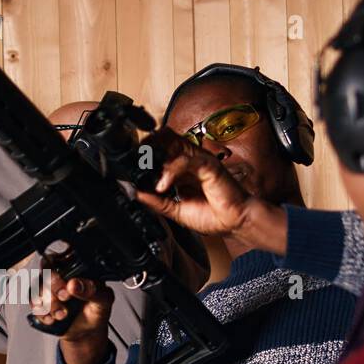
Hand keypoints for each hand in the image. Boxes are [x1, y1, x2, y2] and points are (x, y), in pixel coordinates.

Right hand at [32, 271, 113, 363]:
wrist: (87, 334)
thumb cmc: (96, 312)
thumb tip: (75, 284)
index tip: (69, 287)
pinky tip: (53, 319)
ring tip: (63, 314)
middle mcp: (60, 278)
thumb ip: (93, 290)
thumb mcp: (103, 301)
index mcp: (75, 270)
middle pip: (45, 273)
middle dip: (54, 289)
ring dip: (49, 304)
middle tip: (65, 298)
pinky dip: (42, 314)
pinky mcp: (41, 304)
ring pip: (37, 289)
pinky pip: (33, 305)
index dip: (60, 273)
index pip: (59, 259)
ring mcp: (48, 291)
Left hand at [135, 137, 285, 253]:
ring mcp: (199, 161)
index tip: (129, 165)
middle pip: (164, 140)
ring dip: (155, 157)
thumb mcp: (175, 211)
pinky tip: (164, 185)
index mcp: (181, 170)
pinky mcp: (208, 165)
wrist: (234, 223)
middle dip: (147, 148)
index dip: (144, 153)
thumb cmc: (213, 215)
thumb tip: (134, 193)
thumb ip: (156, 201)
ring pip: (172, 145)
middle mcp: (189, 161)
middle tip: (134, 162)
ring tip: (145, 172)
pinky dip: (170, 171)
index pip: (160, 150)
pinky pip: (185, 160)